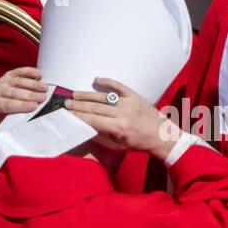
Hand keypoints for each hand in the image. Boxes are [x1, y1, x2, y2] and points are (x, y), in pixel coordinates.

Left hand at [0, 67, 47, 124]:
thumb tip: (30, 118)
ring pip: (18, 81)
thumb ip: (16, 119)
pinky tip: (39, 74)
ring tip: (45, 88)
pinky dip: (30, 72)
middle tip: (43, 97)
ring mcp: (2, 81)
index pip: (8, 104)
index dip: (22, 105)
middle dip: (31, 95)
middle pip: (14, 92)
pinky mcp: (9, 74)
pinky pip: (20, 71)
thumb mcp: (7, 120)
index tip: (35, 106)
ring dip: (33, 85)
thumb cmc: (4, 114)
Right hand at [65, 78, 181, 160]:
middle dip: (78, 105)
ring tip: (75, 95)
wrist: (161, 135)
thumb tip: (85, 129)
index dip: (78, 116)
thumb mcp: (119, 147)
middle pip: (94, 107)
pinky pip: (118, 86)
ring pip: (103, 96)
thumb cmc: (139, 143)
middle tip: (65, 103)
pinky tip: (96, 80)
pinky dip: (107, 82)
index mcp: (118, 127)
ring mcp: (129, 102)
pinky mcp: (134, 95)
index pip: (92, 119)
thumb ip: (102, 138)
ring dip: (87, 95)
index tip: (67, 113)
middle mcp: (123, 113)